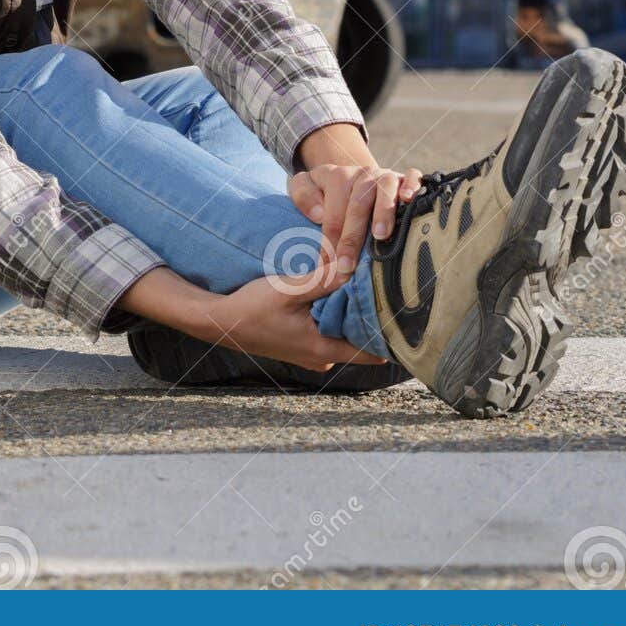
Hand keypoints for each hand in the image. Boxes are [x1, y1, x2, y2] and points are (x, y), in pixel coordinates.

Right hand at [204, 268, 387, 372]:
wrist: (220, 322)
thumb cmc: (252, 309)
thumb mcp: (288, 290)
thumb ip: (323, 280)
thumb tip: (355, 267)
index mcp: (323, 350)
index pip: (371, 352)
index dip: (389, 335)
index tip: (405, 315)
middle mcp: (320, 358)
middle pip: (359, 343)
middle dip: (372, 320)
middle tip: (389, 293)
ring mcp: (309, 355)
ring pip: (343, 338)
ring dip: (352, 317)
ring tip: (367, 290)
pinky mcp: (300, 346)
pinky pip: (328, 334)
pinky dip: (336, 318)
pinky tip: (337, 296)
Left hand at [288, 160, 424, 290]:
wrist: (356, 180)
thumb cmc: (329, 196)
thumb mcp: (307, 189)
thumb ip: (303, 196)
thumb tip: (318, 214)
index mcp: (336, 175)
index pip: (332, 205)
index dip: (329, 235)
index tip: (327, 262)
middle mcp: (362, 174)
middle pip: (358, 201)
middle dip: (351, 236)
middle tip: (346, 265)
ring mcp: (385, 175)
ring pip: (385, 187)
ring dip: (383, 211)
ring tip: (380, 236)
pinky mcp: (406, 179)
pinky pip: (413, 176)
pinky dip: (412, 186)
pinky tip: (408, 200)